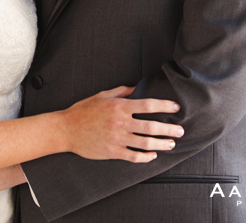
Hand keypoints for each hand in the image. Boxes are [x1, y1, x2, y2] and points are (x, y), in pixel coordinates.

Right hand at [61, 86, 183, 161]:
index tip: (176, 108)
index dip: (165, 106)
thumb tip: (136, 88)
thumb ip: (120, 91)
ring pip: (146, 143)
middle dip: (169, 129)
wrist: (65, 130)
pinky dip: (146, 157)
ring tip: (171, 143)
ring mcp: (117, 138)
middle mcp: (120, 122)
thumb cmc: (82, 111)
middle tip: (180, 131)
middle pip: (151, 127)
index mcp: (118, 106)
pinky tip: (152, 155)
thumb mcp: (101, 96)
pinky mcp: (112, 152)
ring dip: (162, 144)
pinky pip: (134, 156)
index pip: (148, 105)